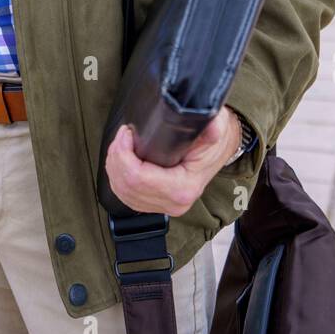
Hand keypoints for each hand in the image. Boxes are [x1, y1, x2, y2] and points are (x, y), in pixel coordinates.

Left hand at [103, 106, 240, 216]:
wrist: (219, 152)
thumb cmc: (214, 140)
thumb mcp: (217, 128)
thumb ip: (213, 128)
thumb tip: (211, 126)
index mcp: (183, 188)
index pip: (138, 178)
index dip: (124, 155)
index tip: (126, 133)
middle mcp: (173, 203)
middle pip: (127, 186)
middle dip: (117, 157)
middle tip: (122, 135)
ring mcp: (164, 207)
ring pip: (123, 192)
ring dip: (114, 166)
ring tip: (119, 143)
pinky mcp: (157, 204)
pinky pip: (127, 196)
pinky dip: (117, 177)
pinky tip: (120, 160)